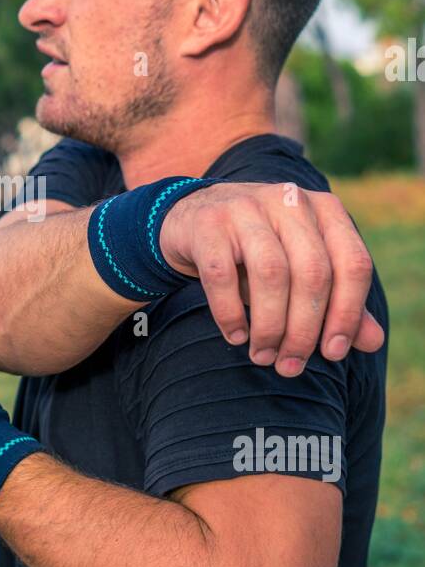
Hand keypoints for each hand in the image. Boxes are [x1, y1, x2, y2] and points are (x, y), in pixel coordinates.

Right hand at [159, 182, 383, 376]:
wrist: (194, 218)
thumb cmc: (258, 252)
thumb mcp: (301, 270)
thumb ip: (338, 302)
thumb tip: (373, 342)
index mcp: (325, 209)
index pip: (353, 264)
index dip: (347, 314)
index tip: (332, 353)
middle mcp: (290, 201)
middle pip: (312, 272)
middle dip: (303, 330)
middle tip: (290, 365)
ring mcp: (246, 207)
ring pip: (270, 274)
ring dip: (269, 327)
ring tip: (263, 356)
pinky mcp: (208, 223)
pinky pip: (222, 276)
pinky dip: (230, 314)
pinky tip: (236, 336)